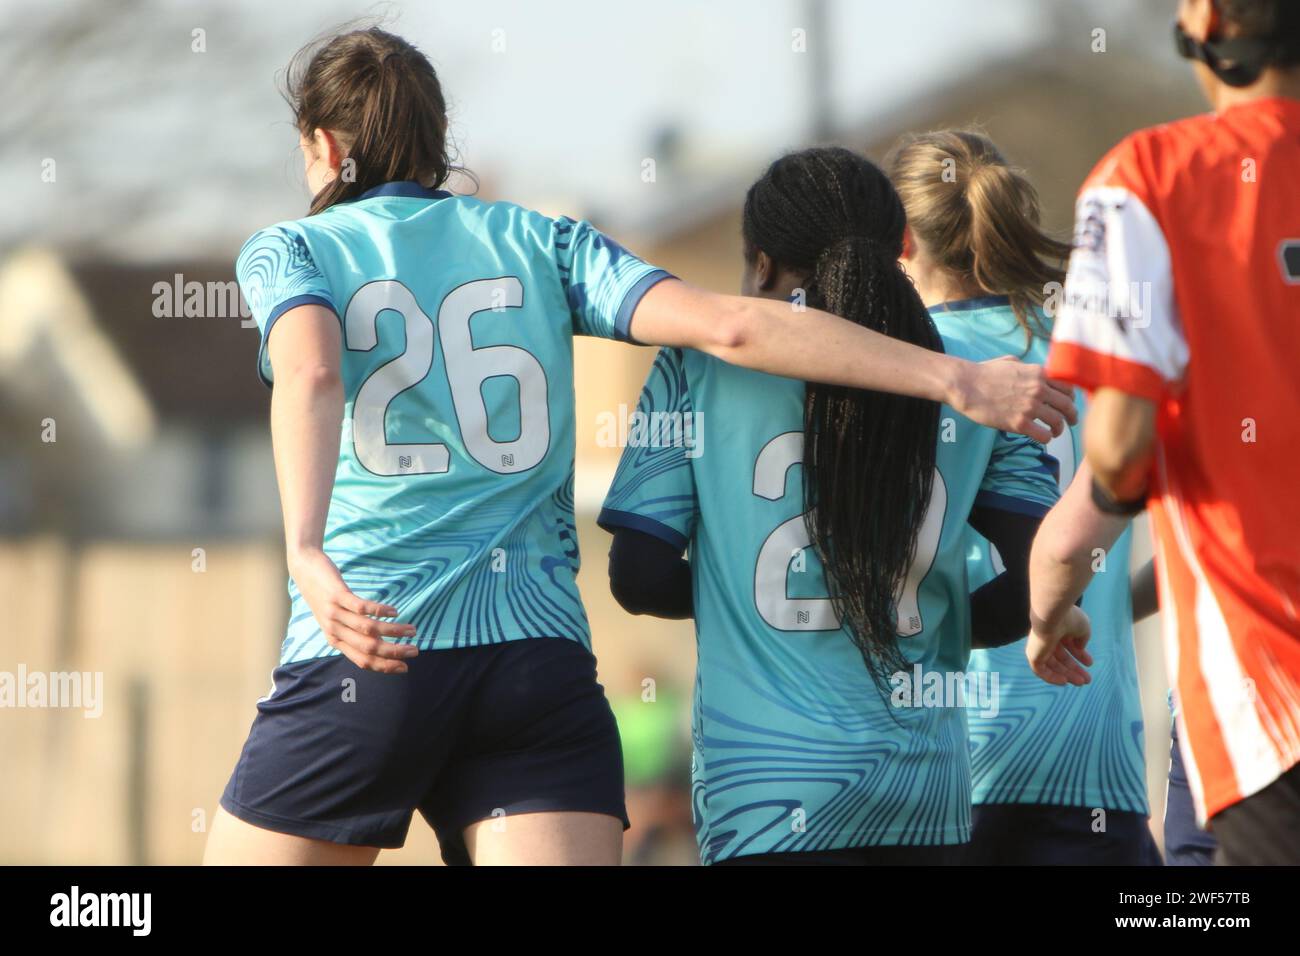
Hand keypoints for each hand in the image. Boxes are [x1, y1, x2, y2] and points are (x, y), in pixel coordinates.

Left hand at [288, 548, 418, 673]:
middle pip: (368, 648)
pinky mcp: (338, 596)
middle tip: (414, 650)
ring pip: (369, 629)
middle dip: (394, 652)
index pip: (362, 660)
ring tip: (411, 630)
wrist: (304, 571)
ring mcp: (335, 613)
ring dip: (393, 631)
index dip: (384, 666)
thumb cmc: (324, 596)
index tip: (404, 666)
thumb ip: (354, 632)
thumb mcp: (336, 619)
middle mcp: (335, 630)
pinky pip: (362, 607)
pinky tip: (394, 612)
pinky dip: (381, 611)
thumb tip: (381, 642)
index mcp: (336, 640)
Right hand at [950, 356, 1077, 442]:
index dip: (1071, 398)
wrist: (966, 386)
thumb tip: (1029, 369)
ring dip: (1059, 429)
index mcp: (1039, 373)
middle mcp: (1039, 389)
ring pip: (1057, 422)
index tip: (1068, 404)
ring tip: (1055, 433)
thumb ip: (1026, 366)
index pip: (1068, 387)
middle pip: (1067, 406)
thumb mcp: (1009, 361)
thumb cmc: (983, 373)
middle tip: (1071, 422)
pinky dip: (1046, 438)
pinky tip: (1043, 438)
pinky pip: (1043, 435)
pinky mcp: (1019, 423)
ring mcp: (1030, 407)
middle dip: (1072, 415)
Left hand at [1026, 604, 1092, 685]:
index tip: (1090, 664)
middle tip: (1087, 680)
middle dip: (1074, 669)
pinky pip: (1041, 671)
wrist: (1052, 614)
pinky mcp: (1032, 655)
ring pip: (1053, 666)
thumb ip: (1082, 638)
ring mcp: (1038, 647)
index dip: (1080, 655)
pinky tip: (1064, 681)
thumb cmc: (1069, 618)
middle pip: (1061, 658)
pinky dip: (1052, 677)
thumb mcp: (1083, 627)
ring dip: (1067, 675)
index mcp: (1058, 629)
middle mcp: (1047, 638)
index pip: (1068, 645)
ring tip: (1081, 683)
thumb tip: (1080, 647)